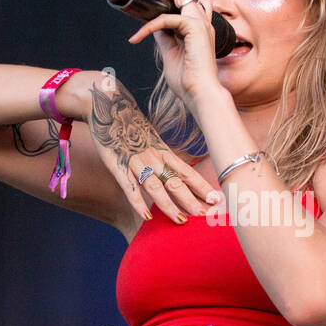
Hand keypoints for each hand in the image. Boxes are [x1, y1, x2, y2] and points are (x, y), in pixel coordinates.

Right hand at [86, 72, 221, 222]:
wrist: (108, 104)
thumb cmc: (129, 125)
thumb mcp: (152, 140)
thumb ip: (163, 157)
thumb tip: (178, 174)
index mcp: (163, 152)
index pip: (187, 172)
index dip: (202, 186)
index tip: (217, 200)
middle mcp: (153, 158)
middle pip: (176, 182)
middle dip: (191, 200)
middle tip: (206, 216)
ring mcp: (136, 161)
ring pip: (156, 186)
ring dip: (169, 205)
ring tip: (181, 221)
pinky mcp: (117, 164)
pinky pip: (129, 186)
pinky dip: (137, 202)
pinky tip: (147, 216)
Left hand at [126, 0, 227, 112]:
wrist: (200, 94)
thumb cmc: (189, 81)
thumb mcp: (171, 53)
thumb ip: (165, 37)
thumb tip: (154, 26)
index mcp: (200, 30)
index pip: (189, 4)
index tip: (153, 2)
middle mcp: (204, 24)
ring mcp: (201, 25)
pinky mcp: (195, 29)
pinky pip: (168, 18)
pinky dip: (150, 25)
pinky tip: (138, 36)